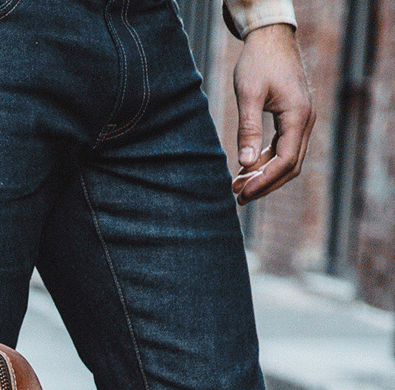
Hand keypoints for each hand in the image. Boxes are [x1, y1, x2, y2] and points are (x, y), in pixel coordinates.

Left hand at [231, 23, 314, 204]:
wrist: (270, 38)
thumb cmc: (258, 62)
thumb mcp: (248, 95)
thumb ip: (247, 129)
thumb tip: (246, 164)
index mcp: (298, 115)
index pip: (286, 161)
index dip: (264, 182)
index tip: (243, 194)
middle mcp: (305, 120)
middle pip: (290, 166)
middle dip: (265, 184)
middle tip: (238, 197)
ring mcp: (301, 120)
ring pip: (288, 159)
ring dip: (265, 176)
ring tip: (238, 187)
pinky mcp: (292, 118)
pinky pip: (283, 148)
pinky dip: (266, 162)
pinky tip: (247, 170)